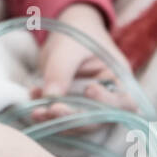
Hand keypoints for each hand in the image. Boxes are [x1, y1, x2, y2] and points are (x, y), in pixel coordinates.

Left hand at [30, 2, 136, 125]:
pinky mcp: (73, 109)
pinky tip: (33, 106)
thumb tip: (51, 97)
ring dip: (57, 121)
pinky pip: (62, 118)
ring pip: (78, 124)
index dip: (107, 102)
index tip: (88, 90)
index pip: (124, 102)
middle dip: (74, 118)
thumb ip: (61, 70)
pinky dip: (47, 115)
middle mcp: (109, 98)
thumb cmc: (77, 33)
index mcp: (120, 79)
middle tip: (52, 110)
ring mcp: (90, 106)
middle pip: (99, 119)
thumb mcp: (69, 47)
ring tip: (36, 112)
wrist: (66, 32)